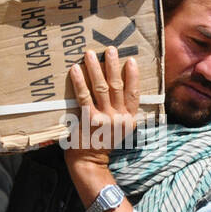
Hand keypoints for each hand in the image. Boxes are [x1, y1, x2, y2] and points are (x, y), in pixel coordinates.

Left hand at [64, 47, 139, 175]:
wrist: (90, 162)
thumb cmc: (101, 143)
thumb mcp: (120, 130)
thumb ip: (121, 113)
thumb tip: (117, 89)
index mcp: (129, 119)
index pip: (134, 93)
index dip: (133, 76)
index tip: (130, 60)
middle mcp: (119, 117)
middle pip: (117, 86)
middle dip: (113, 65)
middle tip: (109, 49)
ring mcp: (105, 118)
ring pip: (101, 88)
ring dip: (95, 68)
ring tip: (90, 54)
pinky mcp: (89, 120)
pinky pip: (84, 96)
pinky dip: (80, 81)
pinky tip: (76, 70)